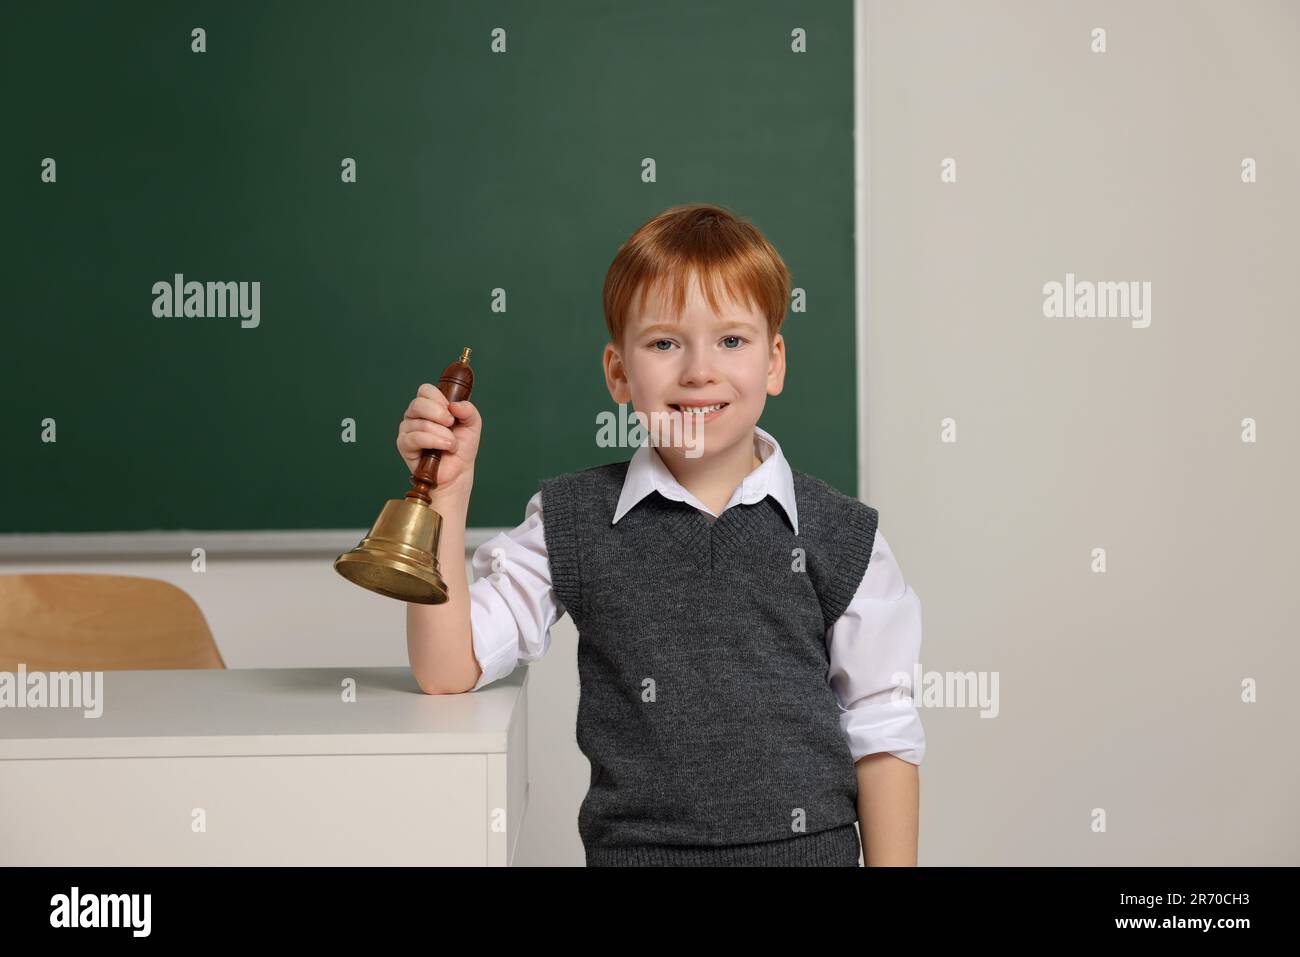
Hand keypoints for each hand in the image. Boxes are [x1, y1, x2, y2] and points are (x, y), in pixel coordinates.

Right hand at [396, 383, 481, 497]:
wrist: (459, 470)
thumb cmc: (462, 446)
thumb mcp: (472, 424)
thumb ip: (468, 410)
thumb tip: (454, 405)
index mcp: (428, 406)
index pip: (425, 390)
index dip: (440, 398)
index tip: (452, 412)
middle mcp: (415, 415)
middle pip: (418, 403)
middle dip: (440, 414)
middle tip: (451, 424)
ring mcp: (407, 429)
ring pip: (422, 424)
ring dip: (443, 435)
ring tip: (451, 444)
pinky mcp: (404, 445)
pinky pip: (416, 438)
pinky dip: (435, 442)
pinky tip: (445, 448)